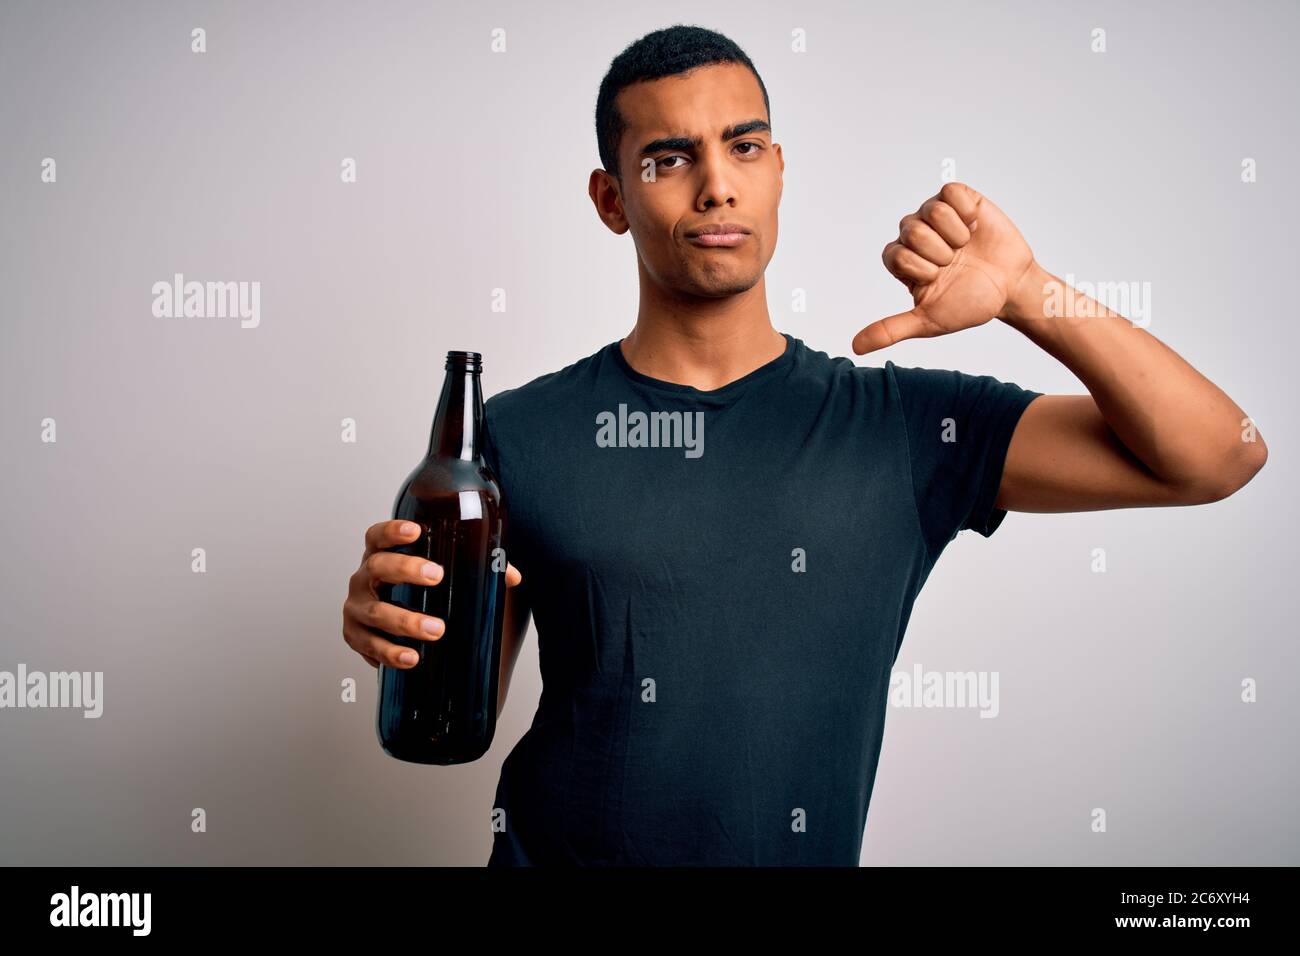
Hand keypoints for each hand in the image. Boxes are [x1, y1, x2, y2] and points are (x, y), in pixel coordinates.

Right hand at [342, 519, 522, 669]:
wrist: (395, 633)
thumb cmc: (420, 596)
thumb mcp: (444, 579)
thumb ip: (476, 572)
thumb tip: (510, 576)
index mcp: (381, 556)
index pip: (378, 536)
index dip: (392, 530)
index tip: (415, 530)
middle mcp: (363, 579)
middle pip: (378, 567)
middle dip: (406, 569)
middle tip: (437, 576)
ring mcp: (356, 609)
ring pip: (376, 611)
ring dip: (406, 620)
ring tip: (436, 629)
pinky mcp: (356, 638)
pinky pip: (370, 646)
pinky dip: (390, 653)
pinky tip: (412, 657)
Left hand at [853, 182, 1038, 354]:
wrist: (1010, 288)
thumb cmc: (968, 304)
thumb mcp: (928, 321)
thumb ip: (891, 330)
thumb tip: (856, 347)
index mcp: (902, 260)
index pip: (896, 255)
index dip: (922, 269)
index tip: (939, 278)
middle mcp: (914, 235)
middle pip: (913, 232)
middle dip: (941, 253)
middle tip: (955, 262)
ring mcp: (935, 215)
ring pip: (932, 211)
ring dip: (956, 234)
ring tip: (965, 245)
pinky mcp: (959, 199)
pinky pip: (951, 191)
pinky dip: (967, 212)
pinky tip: (974, 226)